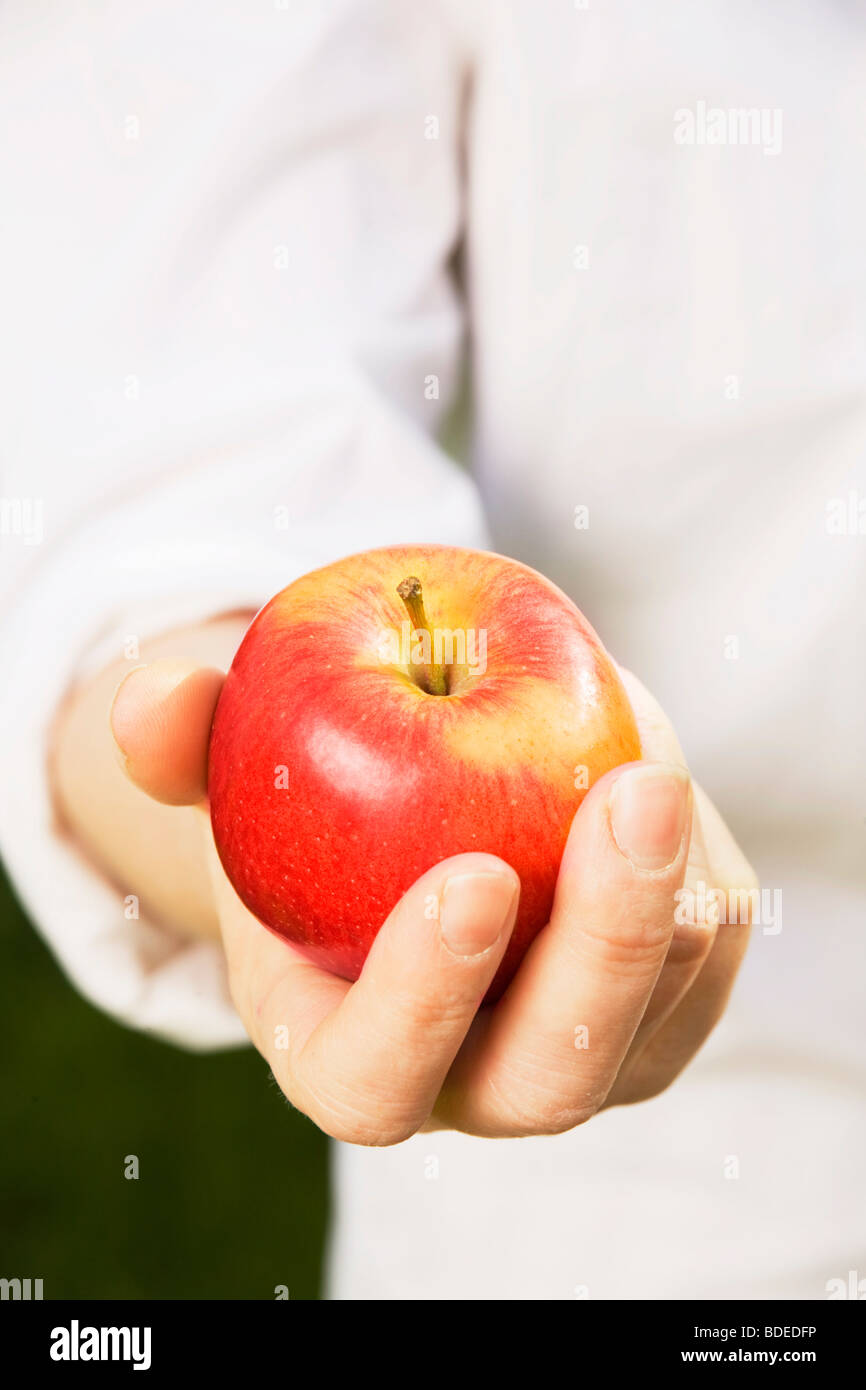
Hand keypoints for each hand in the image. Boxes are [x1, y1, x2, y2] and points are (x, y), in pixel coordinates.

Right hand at [110, 659, 754, 1142]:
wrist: (418, 814)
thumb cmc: (311, 799)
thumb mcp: (241, 764)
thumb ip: (187, 737)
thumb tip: (150, 699)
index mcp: (341, 1046)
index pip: (373, 1077)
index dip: (422, 1002)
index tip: (474, 877)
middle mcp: (462, 1084)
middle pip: (542, 1085)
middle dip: (596, 951)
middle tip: (632, 796)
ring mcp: (569, 1064)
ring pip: (645, 1040)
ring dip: (665, 908)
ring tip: (650, 776)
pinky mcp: (655, 1019)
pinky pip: (704, 978)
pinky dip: (704, 889)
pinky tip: (669, 797)